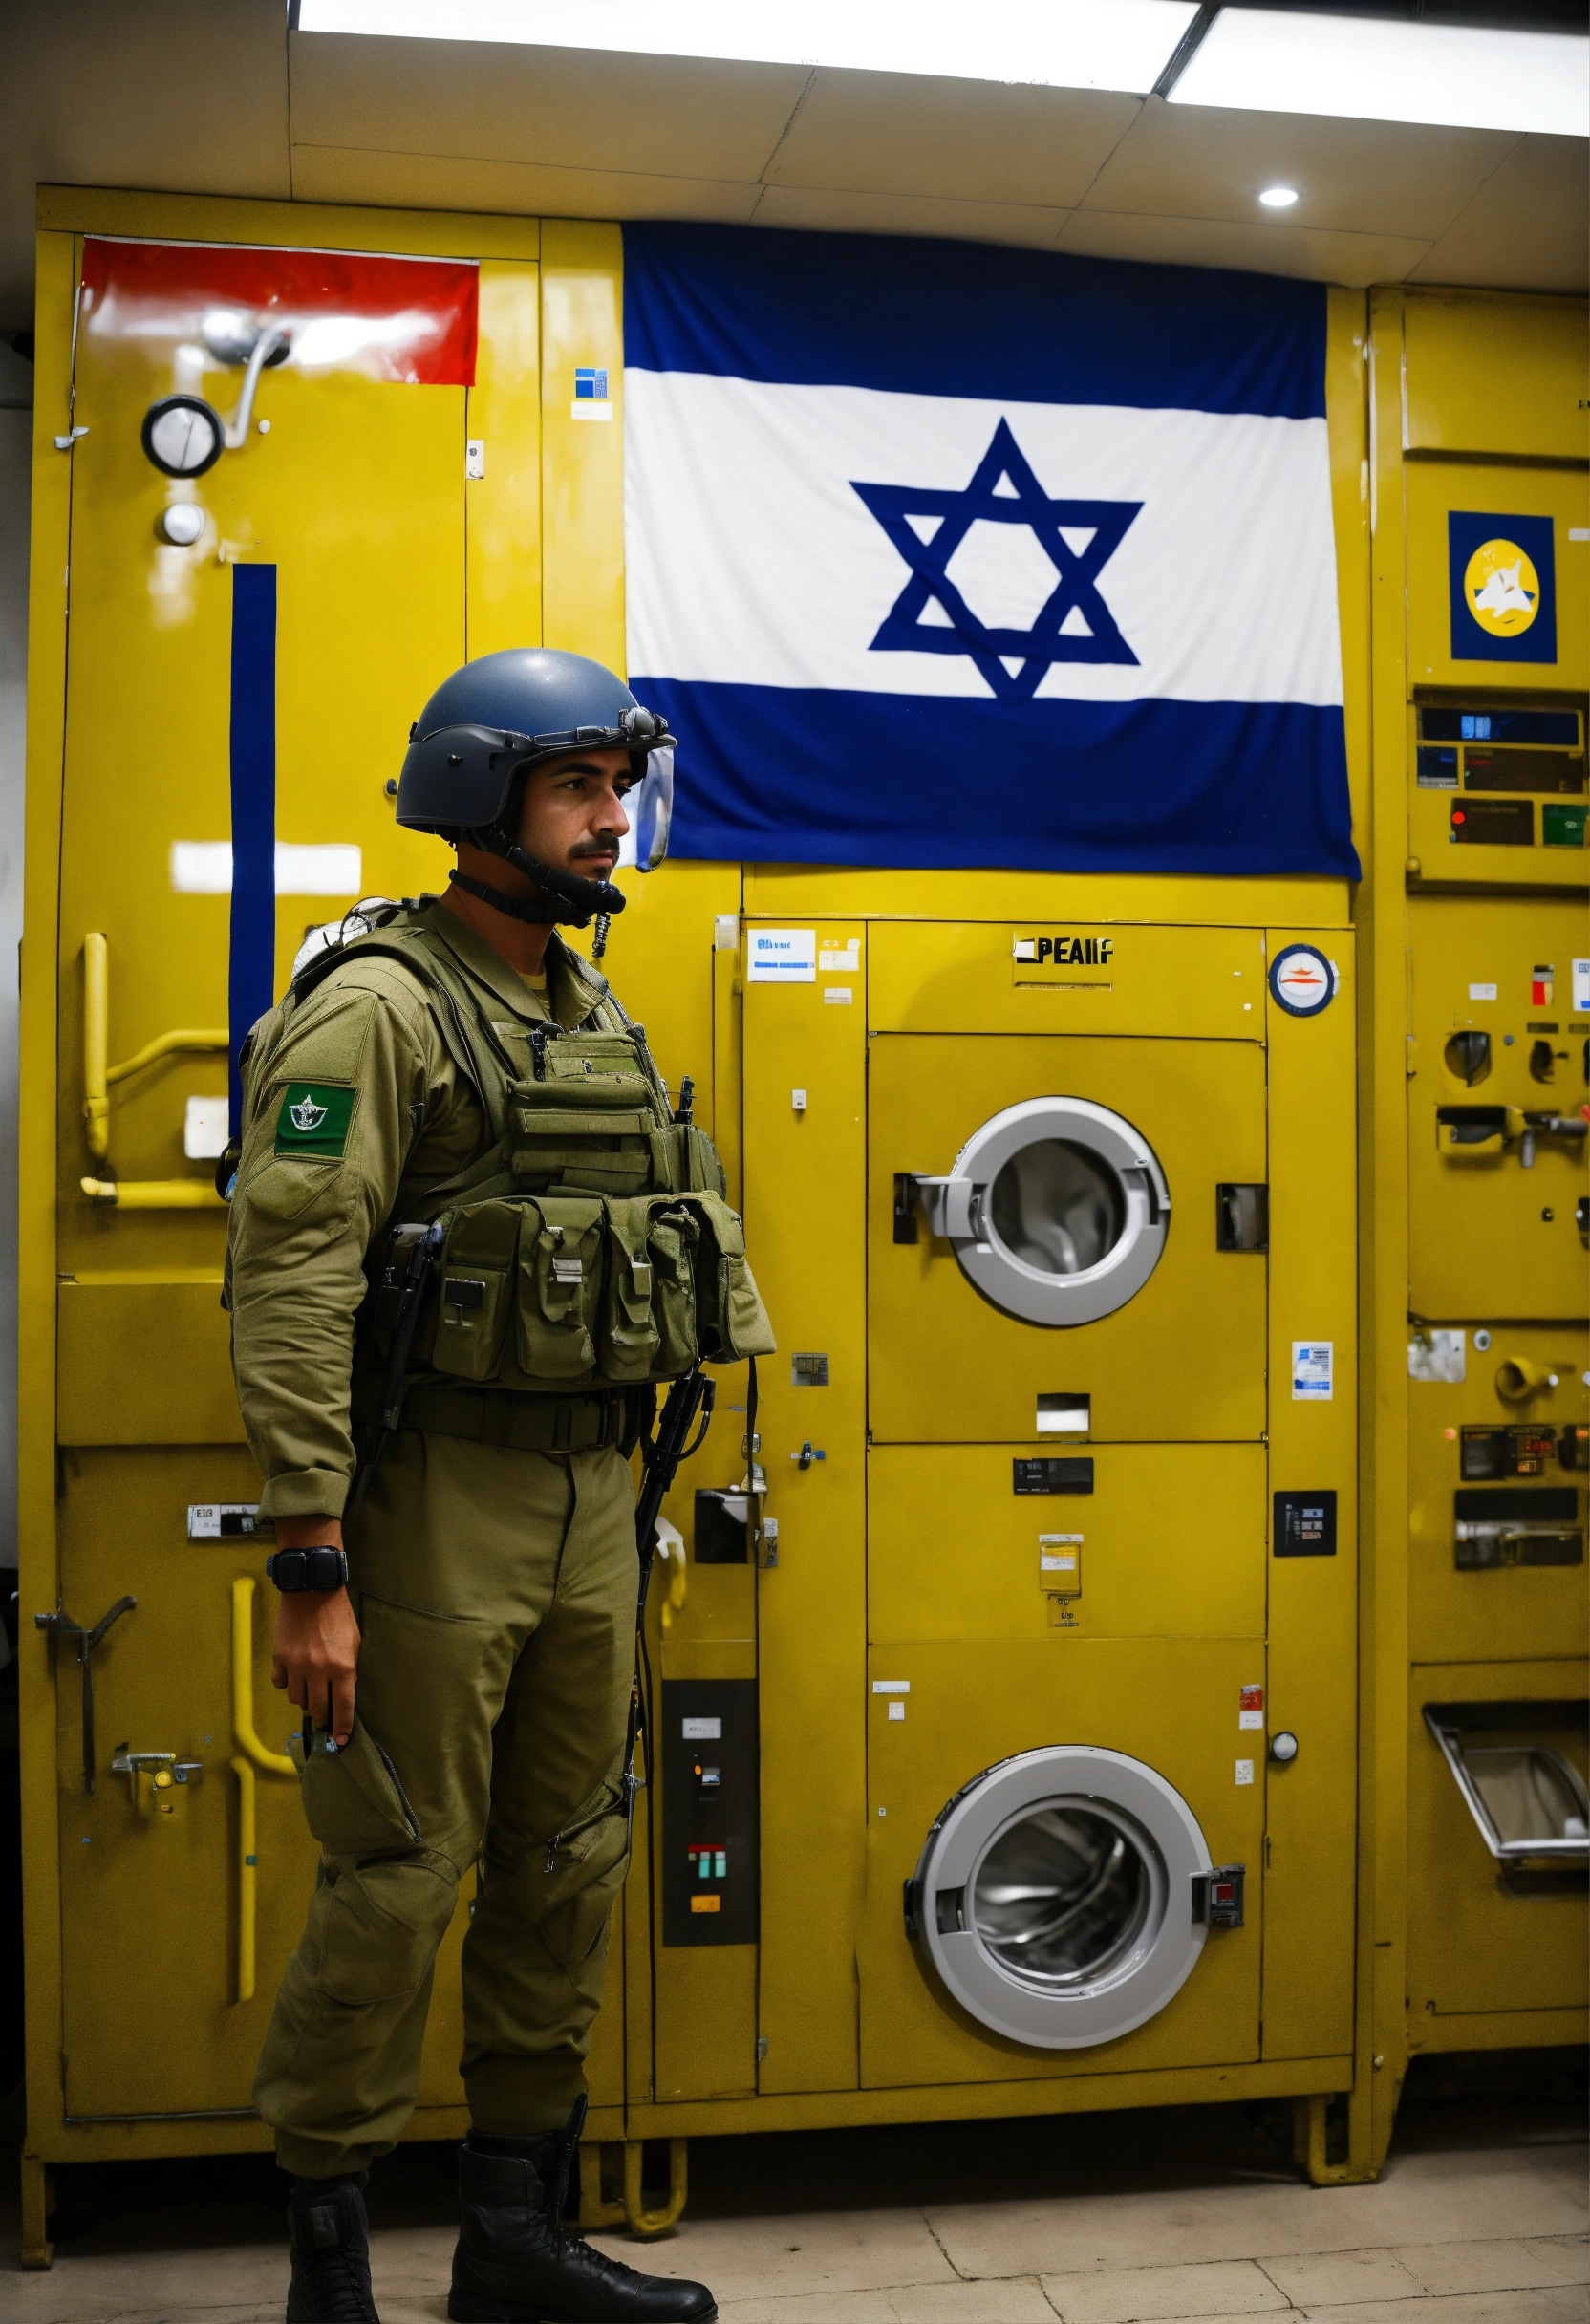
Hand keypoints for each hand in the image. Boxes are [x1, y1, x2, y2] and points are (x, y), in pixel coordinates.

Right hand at [270, 1518, 358, 1745]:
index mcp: (343, 1668)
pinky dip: (288, 1684)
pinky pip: (281, 1684)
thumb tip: (343, 1695)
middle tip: (324, 1715)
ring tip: (310, 1689)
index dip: (341, 1728)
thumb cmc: (338, 1616)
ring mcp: (297, 1666)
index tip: (340, 1741)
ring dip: (305, 1699)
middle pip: (317, 1709)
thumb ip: (349, 1671)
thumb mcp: (354, 1643)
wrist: (312, 1591)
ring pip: (297, 1700)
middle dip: (322, 1716)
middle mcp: (319, 1671)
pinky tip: (295, 1675)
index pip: (342, 1708)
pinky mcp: (280, 1658)